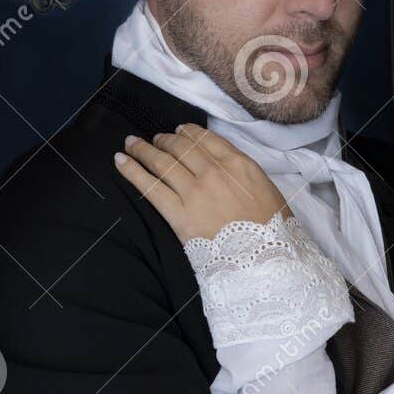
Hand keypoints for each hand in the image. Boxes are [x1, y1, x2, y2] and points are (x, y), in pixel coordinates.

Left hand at [113, 122, 289, 241]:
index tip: (179, 131)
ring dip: (143, 149)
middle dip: (164, 140)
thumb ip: (246, 174)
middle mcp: (213, 172)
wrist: (265, 261)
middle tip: (155, 138)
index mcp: (239, 165)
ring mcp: (194, 191)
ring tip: (131, 144)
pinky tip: (119, 161)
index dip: (188, 132)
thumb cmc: (274, 232)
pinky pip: (150, 186)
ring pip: (162, 162)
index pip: (206, 139)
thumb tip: (230, 167)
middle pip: (181, 147)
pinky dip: (132, 170)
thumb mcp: (270, 192)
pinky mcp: (178, 213)